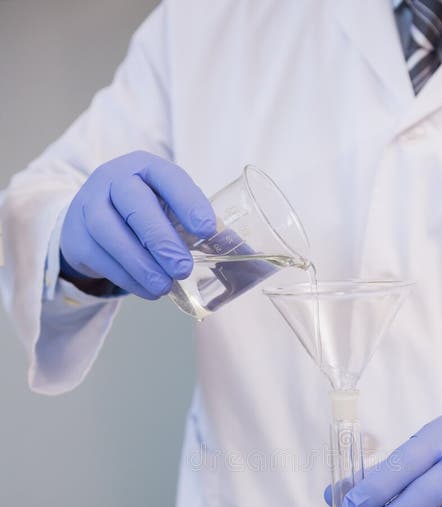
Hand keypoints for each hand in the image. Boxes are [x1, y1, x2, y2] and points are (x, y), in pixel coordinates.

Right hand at [60, 151, 215, 298]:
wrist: (91, 221)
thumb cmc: (145, 215)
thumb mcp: (170, 210)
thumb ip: (201, 228)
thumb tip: (249, 254)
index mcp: (146, 167)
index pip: (167, 177)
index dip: (188, 201)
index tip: (207, 229)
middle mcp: (114, 178)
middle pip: (134, 203)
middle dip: (160, 238)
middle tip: (183, 267)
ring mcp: (90, 204)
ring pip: (110, 231)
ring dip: (140, 263)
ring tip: (165, 286)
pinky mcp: (77, 235)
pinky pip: (101, 257)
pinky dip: (127, 277)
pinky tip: (148, 290)